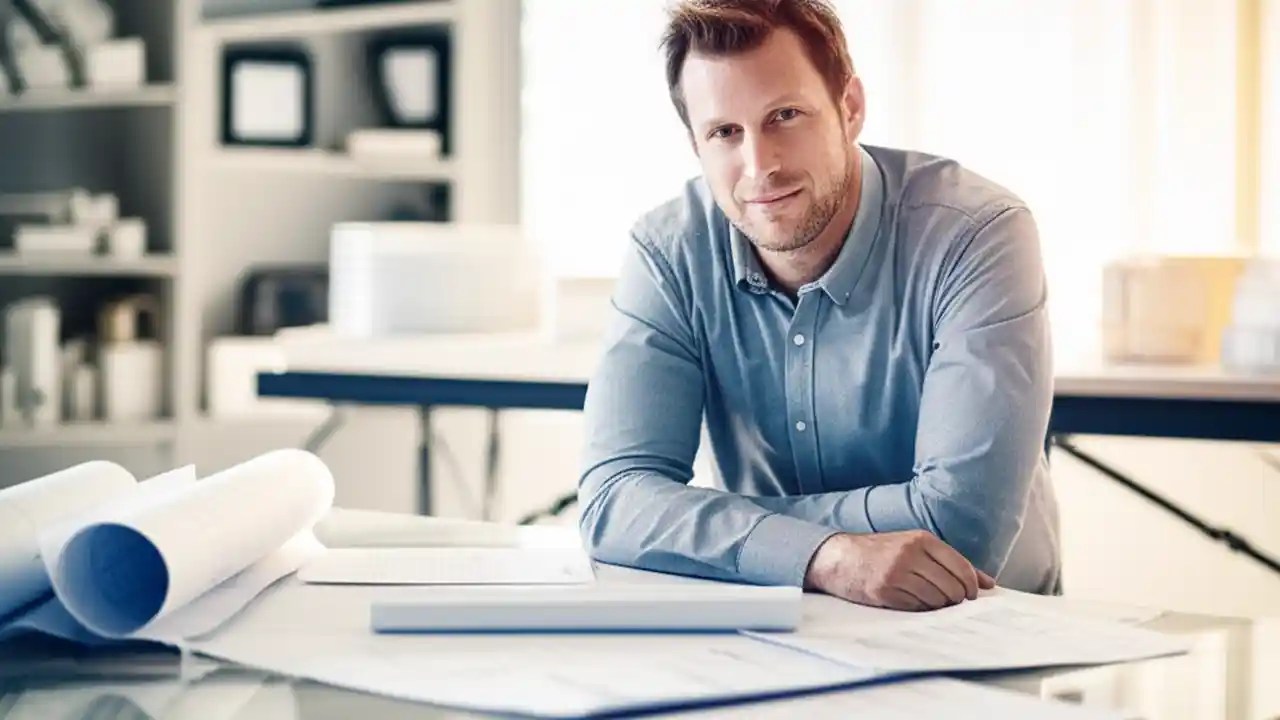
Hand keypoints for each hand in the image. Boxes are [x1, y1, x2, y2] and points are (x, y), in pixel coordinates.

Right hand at [804, 530, 995, 610]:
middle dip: (954, 599)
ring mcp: (896, 572)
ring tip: (922, 598)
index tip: (969, 596)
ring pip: (936, 601)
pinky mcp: (884, 591)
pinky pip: (916, 608)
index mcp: (922, 539)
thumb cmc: (881, 553)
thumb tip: (990, 583)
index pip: (962, 568)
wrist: (839, 558)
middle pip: (952, 588)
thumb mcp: (916, 547)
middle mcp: (910, 554)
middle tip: (945, 600)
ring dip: (936, 606)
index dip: (971, 588)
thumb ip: (953, 562)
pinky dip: (918, 610)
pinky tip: (908, 601)